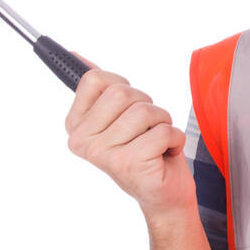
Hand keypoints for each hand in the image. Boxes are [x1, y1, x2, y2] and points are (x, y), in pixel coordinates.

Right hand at [63, 53, 196, 217]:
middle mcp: (82, 141)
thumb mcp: (120, 116)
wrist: (164, 193)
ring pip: (145, 111)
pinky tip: (164, 155)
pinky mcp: (129, 163)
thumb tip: (77, 56)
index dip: (124, 88)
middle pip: (122, 92)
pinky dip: (174, 139)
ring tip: (156, 143)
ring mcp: (103, 154)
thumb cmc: (145, 152)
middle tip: (146, 130)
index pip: (95, 79)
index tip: (128, 110)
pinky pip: (163, 131)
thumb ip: (99, 88)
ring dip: (162, 123)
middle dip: (147, 106)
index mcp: (75, 125)